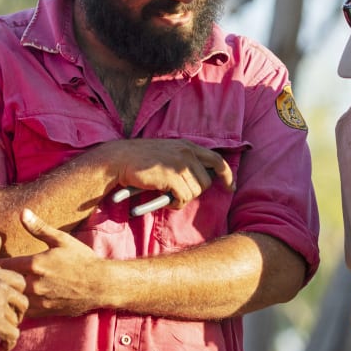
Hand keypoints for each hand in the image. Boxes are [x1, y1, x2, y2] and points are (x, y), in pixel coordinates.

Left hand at [0, 210, 103, 317]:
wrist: (101, 285)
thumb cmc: (82, 260)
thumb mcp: (62, 240)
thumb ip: (39, 228)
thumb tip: (23, 212)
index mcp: (35, 264)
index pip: (3, 265)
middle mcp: (34, 284)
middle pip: (4, 284)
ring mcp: (39, 300)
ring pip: (12, 300)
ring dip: (6, 295)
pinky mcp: (45, 312)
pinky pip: (24, 312)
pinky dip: (17, 307)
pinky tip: (14, 303)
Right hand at [0, 236, 28, 350]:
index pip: (19, 283)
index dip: (16, 295)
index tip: (8, 304)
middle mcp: (1, 286)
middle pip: (22, 301)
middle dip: (17, 312)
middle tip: (7, 321)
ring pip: (16, 319)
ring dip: (9, 329)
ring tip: (0, 336)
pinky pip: (12, 335)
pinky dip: (9, 344)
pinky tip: (2, 348)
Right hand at [96, 139, 234, 210]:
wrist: (119, 159)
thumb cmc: (140, 160)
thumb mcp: (167, 153)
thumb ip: (184, 161)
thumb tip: (200, 182)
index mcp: (187, 146)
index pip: (217, 159)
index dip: (227, 175)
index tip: (230, 187)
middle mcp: (186, 153)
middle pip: (206, 182)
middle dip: (195, 192)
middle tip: (178, 194)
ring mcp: (179, 164)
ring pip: (195, 192)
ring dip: (182, 199)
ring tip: (168, 195)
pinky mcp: (171, 177)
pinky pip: (183, 198)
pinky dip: (175, 204)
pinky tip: (165, 200)